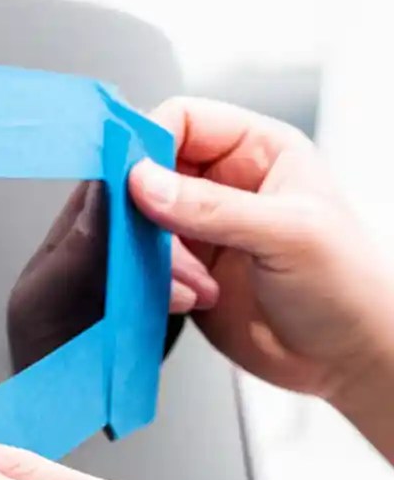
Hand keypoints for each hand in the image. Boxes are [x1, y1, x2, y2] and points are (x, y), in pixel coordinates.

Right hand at [129, 98, 393, 422]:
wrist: (347, 360)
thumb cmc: (349, 288)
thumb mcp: (287, 235)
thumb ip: (212, 207)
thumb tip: (145, 181)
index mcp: (259, 151)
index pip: (183, 120)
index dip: (151, 142)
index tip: (131, 179)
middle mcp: (225, 184)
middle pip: (150, 170)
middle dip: (146, 209)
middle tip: (154, 238)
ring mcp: (201, 228)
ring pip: (141, 221)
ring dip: (156, 256)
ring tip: (195, 282)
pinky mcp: (184, 270)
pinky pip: (143, 263)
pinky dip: (155, 282)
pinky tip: (192, 298)